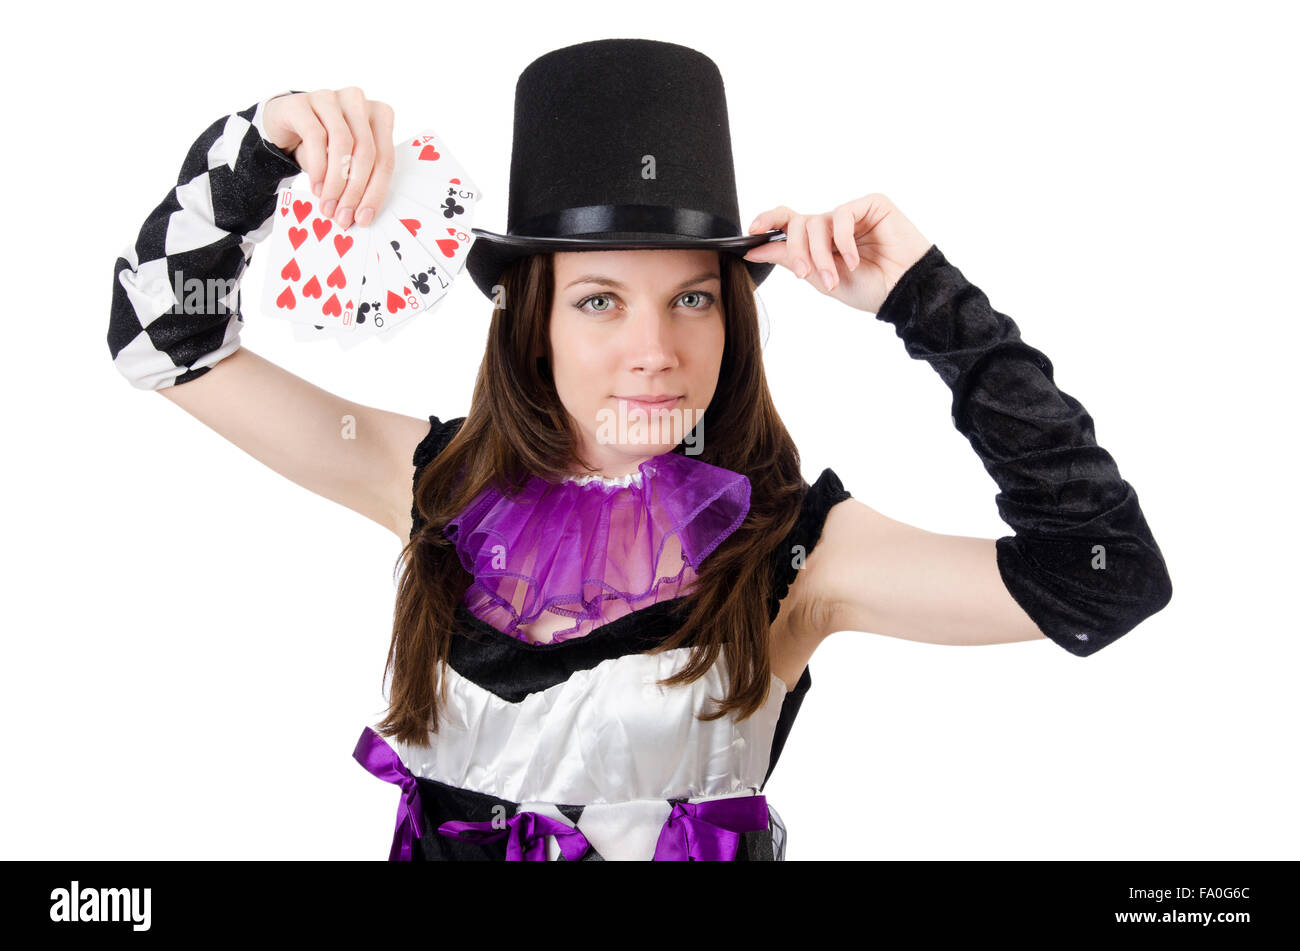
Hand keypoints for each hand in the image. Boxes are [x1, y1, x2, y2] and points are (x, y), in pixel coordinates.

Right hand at [262, 87, 395, 229]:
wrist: (284, 125)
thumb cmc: (323, 147)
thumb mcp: (347, 163)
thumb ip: (360, 179)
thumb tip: (363, 215)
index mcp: (380, 114)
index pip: (385, 158)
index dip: (376, 192)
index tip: (364, 219)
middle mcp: (358, 101)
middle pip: (366, 151)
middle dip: (355, 191)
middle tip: (343, 218)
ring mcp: (330, 97)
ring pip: (342, 143)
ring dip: (336, 182)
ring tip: (328, 207)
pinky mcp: (302, 101)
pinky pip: (315, 136)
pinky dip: (317, 167)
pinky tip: (316, 188)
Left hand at [743, 193, 932, 313]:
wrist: (903, 292)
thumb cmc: (869, 288)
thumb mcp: (820, 278)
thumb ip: (789, 259)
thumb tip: (755, 248)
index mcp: (820, 241)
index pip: (788, 222)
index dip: (767, 221)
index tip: (751, 233)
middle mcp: (833, 225)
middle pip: (798, 223)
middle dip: (796, 250)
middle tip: (803, 273)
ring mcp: (852, 214)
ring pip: (816, 222)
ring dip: (820, 254)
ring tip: (833, 278)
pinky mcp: (871, 204)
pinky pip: (841, 215)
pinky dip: (842, 241)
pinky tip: (853, 260)